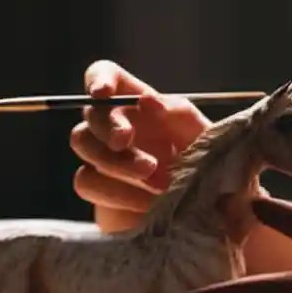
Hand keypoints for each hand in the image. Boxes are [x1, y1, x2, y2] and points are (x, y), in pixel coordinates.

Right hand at [70, 61, 210, 231]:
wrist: (205, 217)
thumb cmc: (208, 170)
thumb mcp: (205, 139)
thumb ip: (181, 115)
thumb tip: (148, 100)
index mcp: (141, 105)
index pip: (106, 75)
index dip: (99, 78)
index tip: (103, 93)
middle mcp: (117, 126)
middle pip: (91, 112)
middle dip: (109, 126)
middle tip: (129, 143)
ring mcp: (103, 158)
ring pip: (83, 143)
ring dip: (116, 162)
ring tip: (158, 184)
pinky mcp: (98, 190)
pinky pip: (86, 181)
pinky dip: (117, 193)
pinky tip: (148, 205)